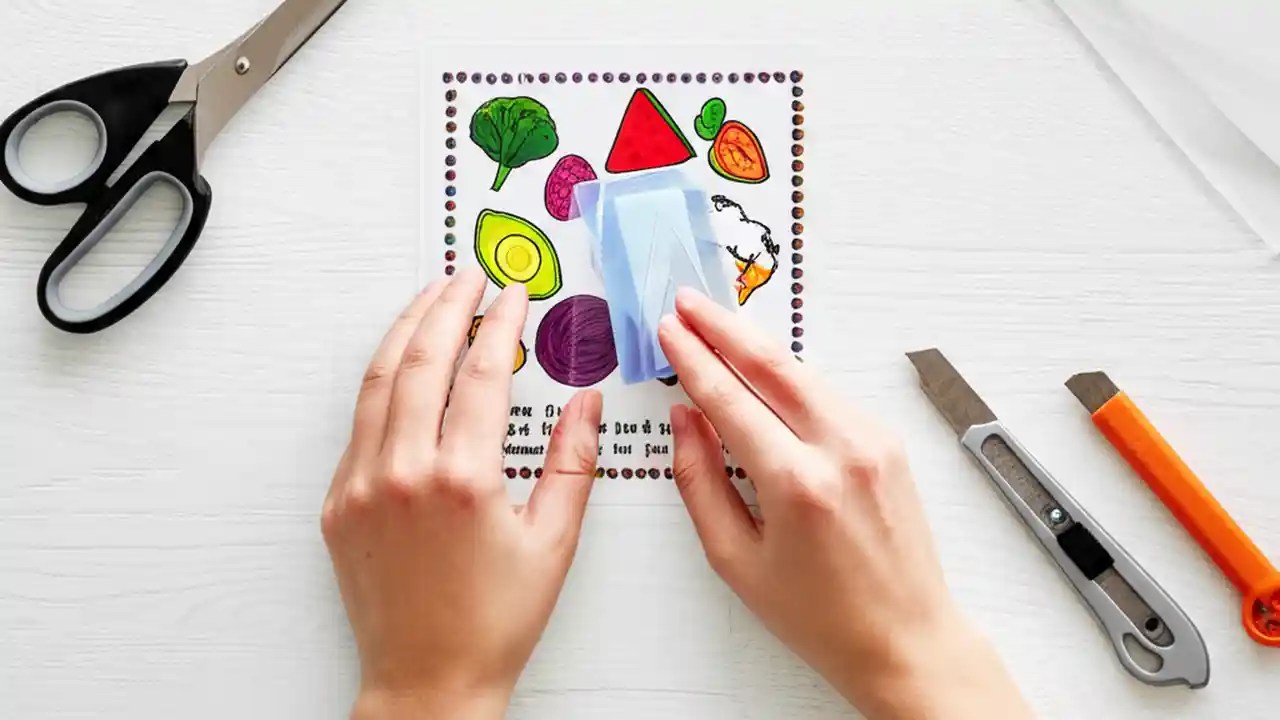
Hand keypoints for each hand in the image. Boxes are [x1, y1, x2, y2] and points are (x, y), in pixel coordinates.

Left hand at [322, 269, 603, 719]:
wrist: (428, 681)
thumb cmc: (495, 622)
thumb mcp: (553, 541)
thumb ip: (573, 462)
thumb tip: (585, 401)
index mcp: (463, 480)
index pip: (483, 373)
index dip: (500, 324)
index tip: (512, 295)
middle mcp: (403, 473)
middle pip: (421, 360)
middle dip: (446, 306)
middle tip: (468, 276)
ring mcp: (362, 486)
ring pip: (378, 382)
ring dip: (405, 331)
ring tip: (430, 299)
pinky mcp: (339, 503)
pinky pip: (359, 425)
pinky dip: (382, 384)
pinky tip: (402, 367)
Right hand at [658, 289, 1032, 719]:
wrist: (905, 639)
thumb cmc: (819, 616)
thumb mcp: (736, 560)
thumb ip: (700, 482)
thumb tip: (685, 420)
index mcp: (798, 484)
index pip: (730, 399)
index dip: (693, 358)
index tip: (669, 329)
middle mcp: (842, 450)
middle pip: (772, 365)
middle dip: (723, 327)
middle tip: (688, 301)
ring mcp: (874, 441)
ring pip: (804, 373)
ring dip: (757, 345)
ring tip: (718, 325)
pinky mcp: (889, 444)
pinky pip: (829, 395)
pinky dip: (792, 376)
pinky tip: (765, 369)